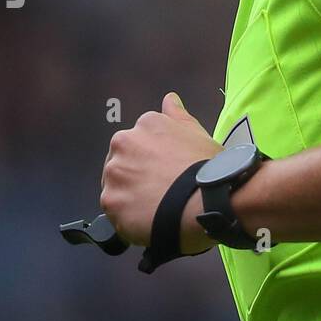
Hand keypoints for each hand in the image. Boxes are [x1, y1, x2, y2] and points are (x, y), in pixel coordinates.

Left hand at [100, 92, 220, 252]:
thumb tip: (170, 99)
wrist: (208, 201)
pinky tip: (150, 222)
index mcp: (146, 125)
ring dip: (131, 197)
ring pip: (117, 187)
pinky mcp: (110, 201)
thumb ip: (179, 116)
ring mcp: (114, 172)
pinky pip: (115, 212)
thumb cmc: (210, 168)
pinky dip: (129, 219)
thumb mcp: (199, 134)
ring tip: (157, 210)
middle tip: (160, 192)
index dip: (153, 161)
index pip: (140, 143)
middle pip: (123, 162)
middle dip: (137, 176)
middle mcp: (123, 143)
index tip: (166, 173)